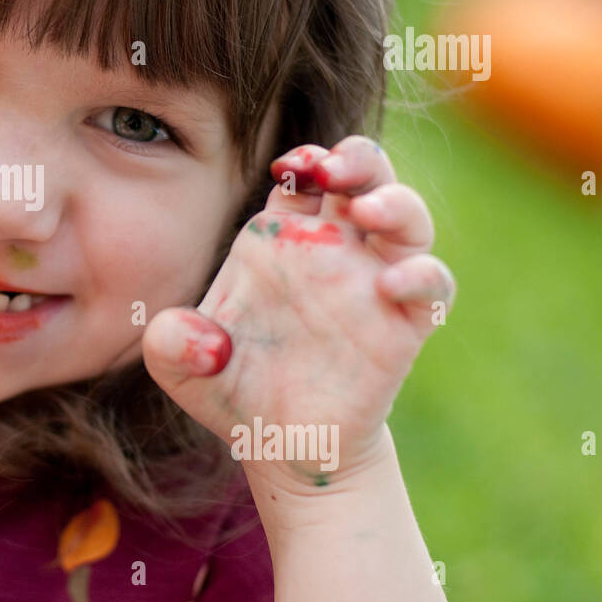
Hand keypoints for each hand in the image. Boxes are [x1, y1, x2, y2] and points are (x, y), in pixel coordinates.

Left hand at [141, 136, 456, 494]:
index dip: (304, 159)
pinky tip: (391, 284)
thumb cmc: (229, 386)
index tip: (288, 165)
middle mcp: (332, 249)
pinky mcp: (404, 324)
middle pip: (363, 176)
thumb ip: (169, 342)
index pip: (302, 176)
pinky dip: (422, 276)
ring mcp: (372, 282)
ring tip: (366, 211)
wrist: (278, 443)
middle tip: (333, 169)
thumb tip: (197, 341)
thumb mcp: (180, 365)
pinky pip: (432, 285)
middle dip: (357, 158)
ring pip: (407, 217)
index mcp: (280, 237)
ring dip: (395, 202)